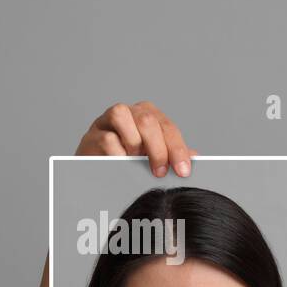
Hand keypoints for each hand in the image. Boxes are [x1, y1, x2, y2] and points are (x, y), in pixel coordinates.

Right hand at [74, 101, 195, 177]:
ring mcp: (106, 121)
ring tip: (134, 161)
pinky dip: (117, 153)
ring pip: (121, 116)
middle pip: (146, 119)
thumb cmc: (132, 163)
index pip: (167, 127)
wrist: (100, 173)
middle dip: (157, 149)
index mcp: (148, 115)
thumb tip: (195, 155)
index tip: (182, 171)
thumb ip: (173, 155)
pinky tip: (121, 164)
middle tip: (160, 172)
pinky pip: (106, 138)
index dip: (177, 149)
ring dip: (133, 142)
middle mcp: (128, 112)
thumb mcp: (155, 159)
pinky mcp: (91, 135)